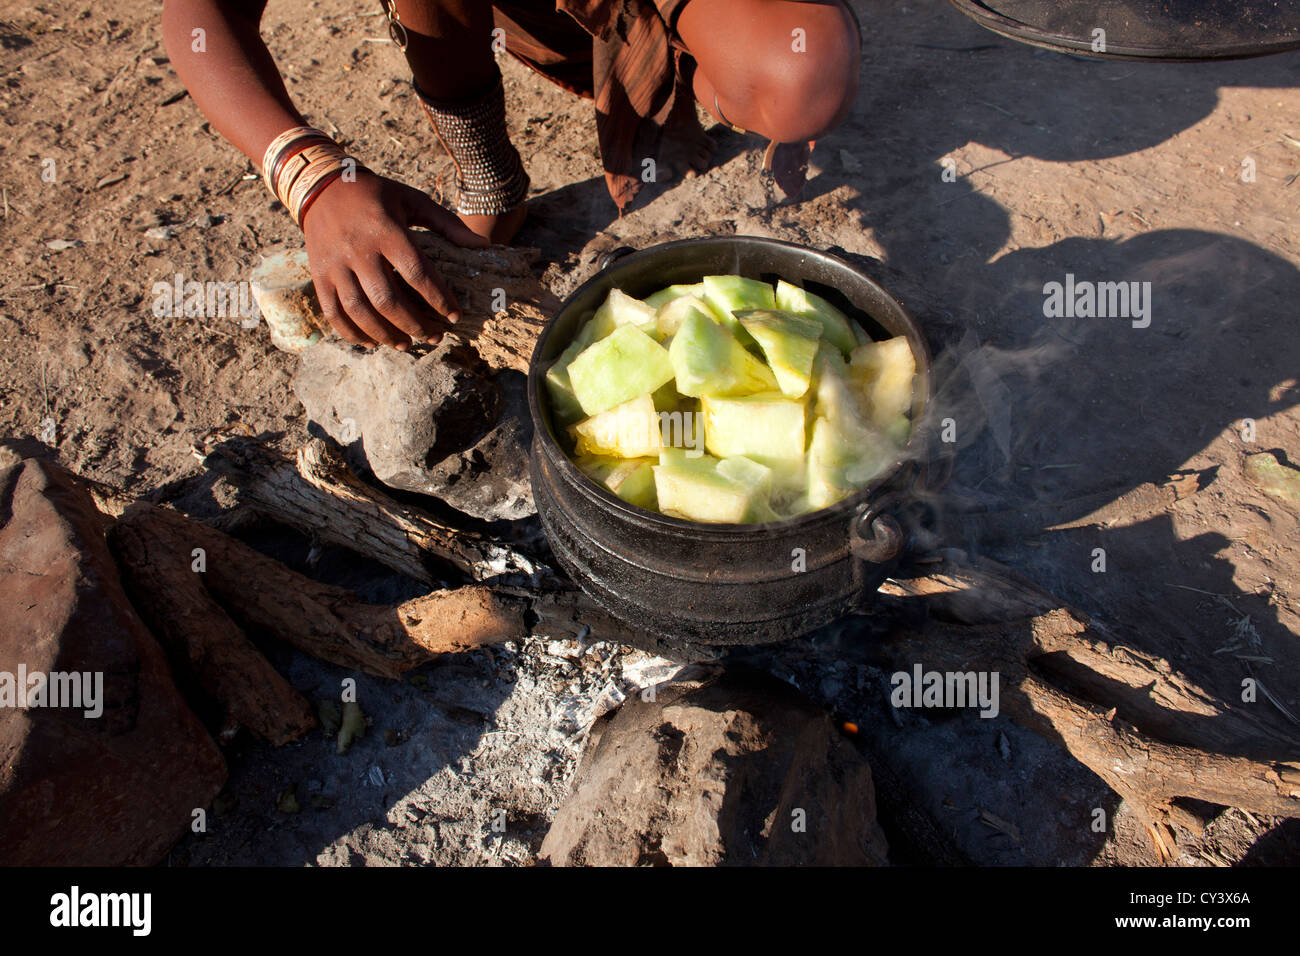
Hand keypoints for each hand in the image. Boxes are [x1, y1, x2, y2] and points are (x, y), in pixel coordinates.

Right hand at [301, 170, 488, 348]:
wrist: (322, 187)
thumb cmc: (376, 195)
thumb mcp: (412, 200)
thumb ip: (447, 223)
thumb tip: (484, 245)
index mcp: (386, 231)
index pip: (418, 274)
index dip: (439, 299)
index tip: (455, 316)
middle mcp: (359, 250)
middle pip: (389, 300)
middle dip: (415, 325)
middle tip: (434, 337)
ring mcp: (335, 265)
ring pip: (361, 311)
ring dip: (386, 335)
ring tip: (406, 345)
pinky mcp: (318, 276)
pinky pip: (334, 313)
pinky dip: (353, 333)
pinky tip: (372, 343)